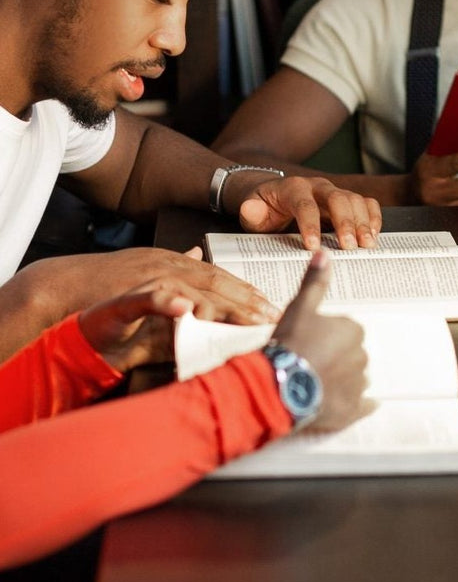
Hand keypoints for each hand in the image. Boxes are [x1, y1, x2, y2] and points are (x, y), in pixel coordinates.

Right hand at [11, 247, 277, 333]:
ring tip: (248, 319)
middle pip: (217, 282)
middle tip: (274, 318)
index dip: (248, 293)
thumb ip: (176, 281)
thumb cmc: (106, 293)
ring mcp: (146, 278)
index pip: (221, 278)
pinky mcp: (122, 294)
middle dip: (248, 301)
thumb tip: (202, 262)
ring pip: (192, 288)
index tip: (272, 308)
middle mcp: (166, 267)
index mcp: (174, 265)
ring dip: (221, 303)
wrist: (60, 289)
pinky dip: (168, 302)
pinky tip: (187, 310)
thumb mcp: (147, 283)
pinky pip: (149, 298)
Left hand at [233, 175, 382, 250]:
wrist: (275, 196)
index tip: (313, 247)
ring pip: (355, 199)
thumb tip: (251, 208)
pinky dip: (373, 217)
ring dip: (363, 222)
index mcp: (293, 188)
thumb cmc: (266, 209)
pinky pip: (366, 202)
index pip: (304, 205)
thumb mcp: (252, 212)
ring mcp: (335, 191)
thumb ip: (251, 212)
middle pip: (338, 198)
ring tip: (367, 245)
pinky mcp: (347, 199)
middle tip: (350, 247)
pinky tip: (373, 236)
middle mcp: (318, 186)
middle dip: (346, 223)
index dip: (310, 225)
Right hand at [271, 252, 370, 432]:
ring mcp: (356, 385)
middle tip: (308, 363)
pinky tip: (358, 405)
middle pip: (349, 355)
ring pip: (352, 379)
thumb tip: (324, 255)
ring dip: (339, 381)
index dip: (325, 337)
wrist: (277, 385)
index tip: (309, 342)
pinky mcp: (351, 410)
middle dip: (332, 359)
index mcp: (353, 331)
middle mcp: (361, 357)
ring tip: (313, 383)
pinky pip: (362, 406)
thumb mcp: (300, 307)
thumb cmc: (289, 345)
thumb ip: (315, 282)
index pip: (345, 332)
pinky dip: (360, 406)